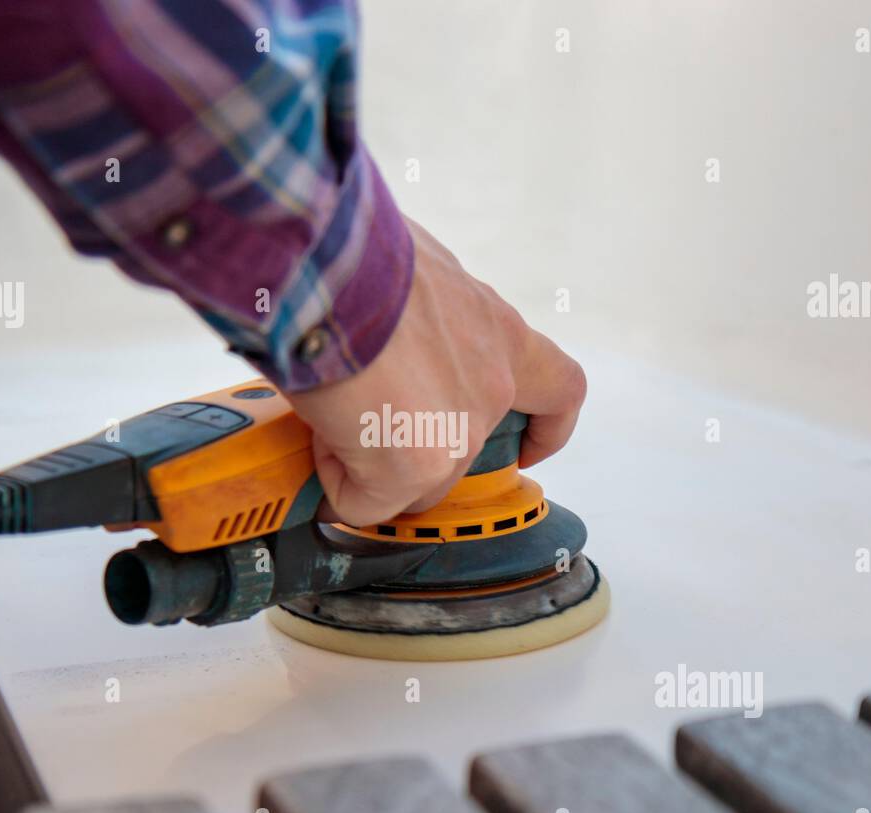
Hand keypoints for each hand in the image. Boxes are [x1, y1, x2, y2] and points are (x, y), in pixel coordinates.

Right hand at [290, 218, 585, 526]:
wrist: (324, 266)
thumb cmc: (356, 251)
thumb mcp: (413, 268)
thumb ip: (424, 308)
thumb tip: (389, 321)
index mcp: (497, 330)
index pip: (558, 388)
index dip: (547, 426)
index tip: (526, 445)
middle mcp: (490, 385)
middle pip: (464, 454)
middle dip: (416, 453)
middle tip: (365, 427)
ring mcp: (459, 431)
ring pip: (416, 485)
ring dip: (369, 464)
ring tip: (325, 415)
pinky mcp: (414, 466)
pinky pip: (366, 503)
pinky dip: (335, 484)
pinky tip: (312, 439)